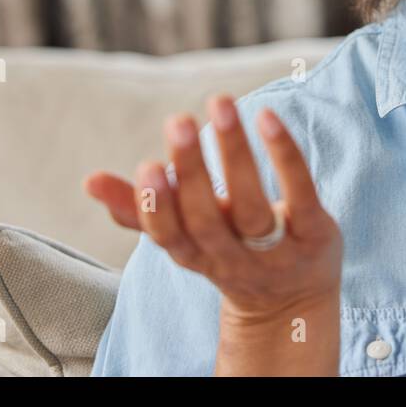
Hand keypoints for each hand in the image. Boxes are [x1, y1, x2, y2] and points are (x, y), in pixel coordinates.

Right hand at [83, 97, 342, 326]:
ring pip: (253, 207)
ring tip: (219, 103)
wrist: (294, 302)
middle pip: (209, 221)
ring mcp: (277, 250)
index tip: (147, 166)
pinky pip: (300, 193)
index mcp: (197, 257)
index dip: (158, 208)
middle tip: (178, 120)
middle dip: (192, 172)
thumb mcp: (186, 238)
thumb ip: (141, 211)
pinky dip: (284, 156)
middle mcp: (234, 259)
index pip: (172, 238)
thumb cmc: (229, 254)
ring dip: (234, 154)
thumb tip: (89, 180)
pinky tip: (267, 118)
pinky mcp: (316, 234)